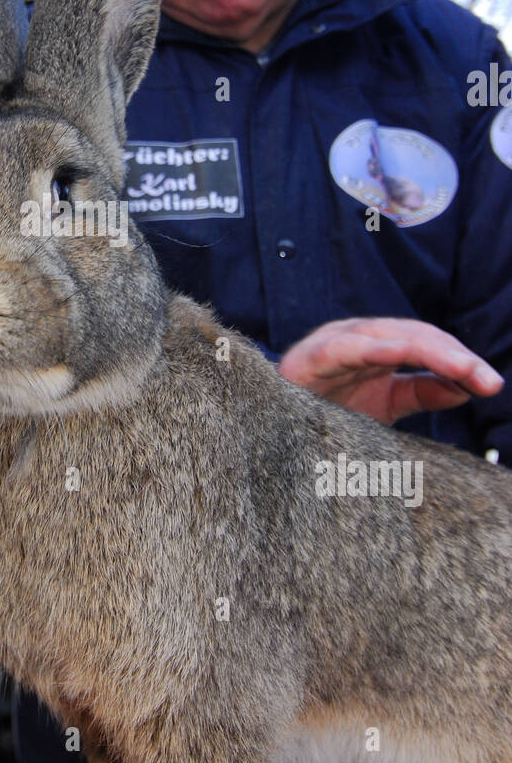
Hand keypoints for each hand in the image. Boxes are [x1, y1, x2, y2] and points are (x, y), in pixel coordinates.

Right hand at [277, 317, 504, 424]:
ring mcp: (337, 342)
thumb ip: (424, 392)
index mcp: (380, 346)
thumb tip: (468, 386)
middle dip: (455, 356)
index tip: (491, 384)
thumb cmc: (327, 411)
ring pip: (390, 336)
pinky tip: (399, 352)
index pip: (430, 345)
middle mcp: (362, 337)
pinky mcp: (312, 356)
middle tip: (485, 380)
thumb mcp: (387, 405)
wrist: (272, 426)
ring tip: (462, 369)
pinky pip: (346, 348)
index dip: (461, 361)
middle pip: (417, 336)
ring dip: (430, 351)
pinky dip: (373, 348)